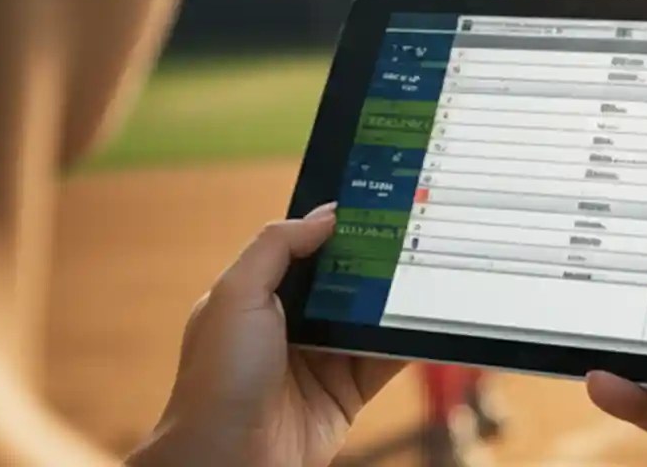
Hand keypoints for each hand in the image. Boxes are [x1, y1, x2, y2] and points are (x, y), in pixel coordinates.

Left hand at [127, 204, 404, 466]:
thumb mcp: (235, 296)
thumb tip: (326, 215)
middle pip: (345, 282)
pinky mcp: (347, 392)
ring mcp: (321, 360)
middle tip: (413, 233)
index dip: (337, 229)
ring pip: (369, 319)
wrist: (229, 461)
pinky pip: (386, 359)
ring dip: (395, 300)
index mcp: (259, 297)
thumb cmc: (217, 380)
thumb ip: (277, 247)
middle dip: (375, 261)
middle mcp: (291, 326)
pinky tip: (429, 321)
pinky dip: (409, 343)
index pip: (305, 251)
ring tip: (428, 270)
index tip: (374, 204)